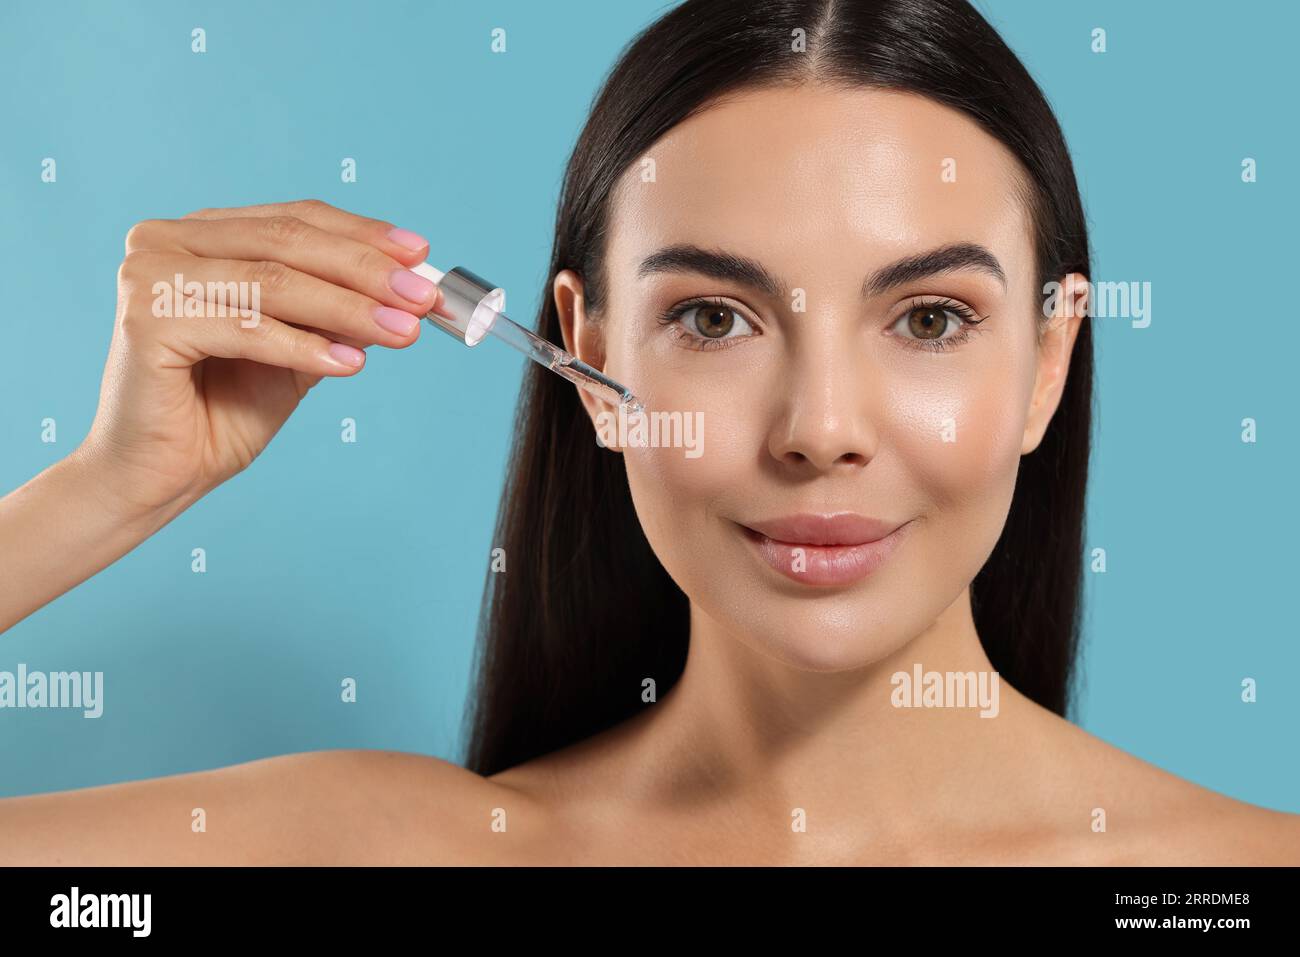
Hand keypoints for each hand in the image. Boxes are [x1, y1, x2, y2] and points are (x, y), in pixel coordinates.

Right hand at [80, 199, 440, 517]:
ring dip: (349, 308)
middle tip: (424, 297)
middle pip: (288, 241)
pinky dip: (305, 346)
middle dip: (367, 270)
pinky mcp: (146, 319)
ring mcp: (151, 274)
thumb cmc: (223, 411)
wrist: (163, 473)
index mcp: (204, 235)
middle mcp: (168, 240)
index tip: (422, 255)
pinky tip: (351, 363)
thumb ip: (338, 314)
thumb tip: (408, 288)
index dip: (364, 234)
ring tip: (403, 332)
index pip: (296, 219)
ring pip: (272, 282)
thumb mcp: (299, 351)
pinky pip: (246, 327)